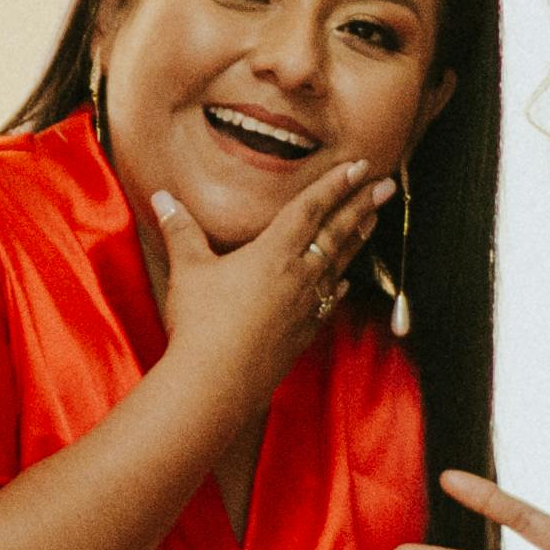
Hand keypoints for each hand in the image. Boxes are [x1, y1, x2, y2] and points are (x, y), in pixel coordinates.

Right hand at [152, 163, 389, 431]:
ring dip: (357, 240)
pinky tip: (343, 283)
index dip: (334, 185)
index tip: (359, 166)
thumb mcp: (189, 270)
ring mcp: (306, 306)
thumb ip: (181, 230)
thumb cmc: (202, 323)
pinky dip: (338, 286)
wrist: (219, 382)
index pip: (310, 209)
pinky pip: (328, 302)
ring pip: (338, 264)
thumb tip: (163, 197)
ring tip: (373, 221)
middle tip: (386, 187)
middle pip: (336, 232)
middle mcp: (299, 275)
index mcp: (274, 252)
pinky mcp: (303, 333)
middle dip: (361, 206)